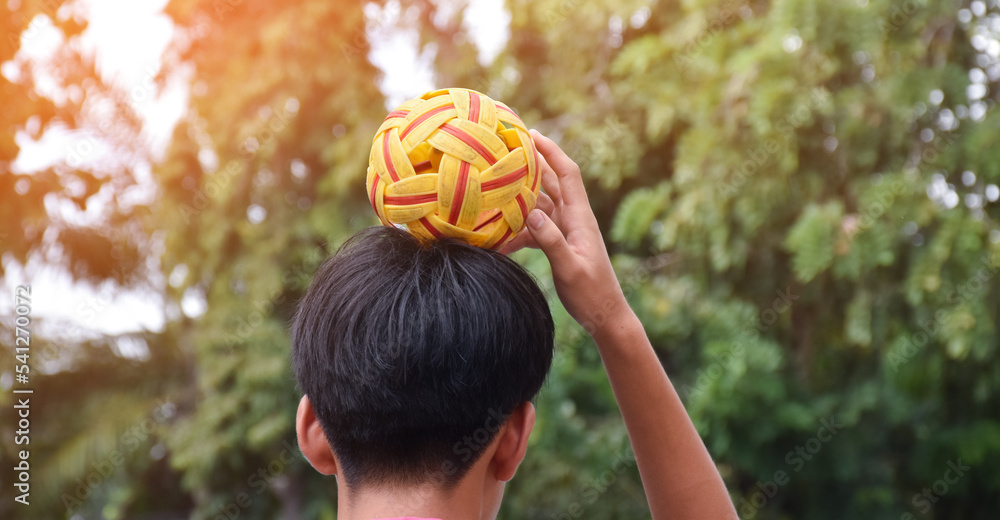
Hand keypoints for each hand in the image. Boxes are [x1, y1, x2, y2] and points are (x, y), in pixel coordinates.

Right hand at [501, 130, 629, 333]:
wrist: (605, 316)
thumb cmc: (592, 293)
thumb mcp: (569, 268)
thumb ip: (551, 241)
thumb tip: (532, 213)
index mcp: (580, 217)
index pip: (567, 173)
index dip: (551, 150)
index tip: (531, 133)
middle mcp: (574, 218)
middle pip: (551, 181)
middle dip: (532, 163)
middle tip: (507, 148)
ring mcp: (567, 230)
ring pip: (541, 204)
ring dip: (521, 195)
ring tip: (495, 185)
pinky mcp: (559, 244)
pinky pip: (536, 227)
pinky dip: (518, 227)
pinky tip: (498, 235)